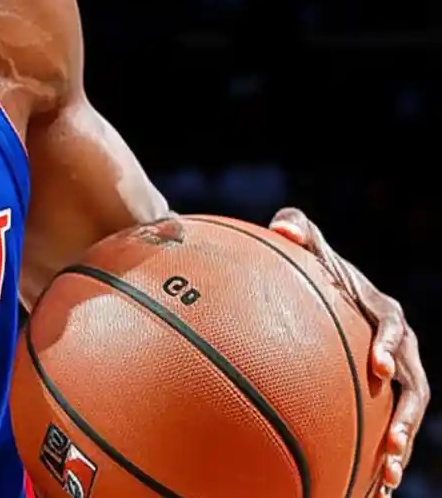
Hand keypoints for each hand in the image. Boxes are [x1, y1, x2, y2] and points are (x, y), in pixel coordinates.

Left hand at [269, 207, 429, 495]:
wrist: (322, 296)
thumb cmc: (314, 271)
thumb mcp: (307, 247)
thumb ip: (299, 232)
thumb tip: (282, 226)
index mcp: (383, 312)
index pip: (393, 328)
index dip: (390, 346)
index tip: (379, 367)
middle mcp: (399, 348)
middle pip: (414, 386)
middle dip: (406, 417)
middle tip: (391, 442)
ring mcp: (396, 377)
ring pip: (406, 417)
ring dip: (400, 448)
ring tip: (385, 478)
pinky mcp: (382, 399)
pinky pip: (386, 431)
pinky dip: (379, 460)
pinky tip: (368, 491)